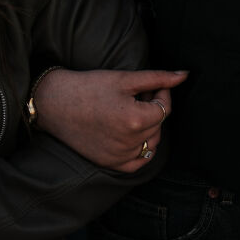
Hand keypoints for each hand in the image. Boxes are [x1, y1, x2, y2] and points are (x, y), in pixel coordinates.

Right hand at [32, 68, 184, 171]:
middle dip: (154, 108)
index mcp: (135, 120)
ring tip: (131, 110)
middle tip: (140, 94)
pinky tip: (132, 133)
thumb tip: (184, 75)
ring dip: (148, 127)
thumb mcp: (124, 79)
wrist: (54, 103)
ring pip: (151, 143)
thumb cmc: (88, 87)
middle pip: (158, 125)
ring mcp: (118, 156)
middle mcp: (129, 142)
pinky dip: (141, 150)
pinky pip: (137, 162)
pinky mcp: (109, 163)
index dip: (162, 92)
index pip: (165, 108)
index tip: (152, 84)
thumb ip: (157, 78)